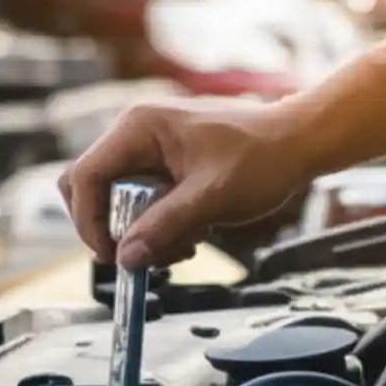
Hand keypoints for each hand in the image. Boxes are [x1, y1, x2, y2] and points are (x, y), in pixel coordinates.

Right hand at [58, 98, 311, 268]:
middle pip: (96, 190)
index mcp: (139, 127)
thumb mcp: (210, 198)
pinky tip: (195, 233)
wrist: (300, 142)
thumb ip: (164, 227)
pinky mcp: (167, 165)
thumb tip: (125, 258)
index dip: (90, 222)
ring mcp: (151, 148)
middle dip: (119, 229)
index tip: (113, 256)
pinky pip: (146, 202)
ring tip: (187, 243)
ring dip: (146, 232)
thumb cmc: (263, 157)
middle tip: (149, 255)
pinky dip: (163, 224)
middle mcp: (137, 133)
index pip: (85, 177)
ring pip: (121, 202)